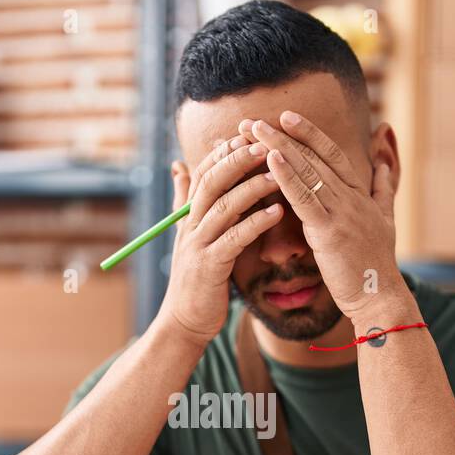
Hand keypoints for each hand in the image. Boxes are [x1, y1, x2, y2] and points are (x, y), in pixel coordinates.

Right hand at [158, 135, 283, 346]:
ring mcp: (198, 245)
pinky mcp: (210, 266)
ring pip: (224, 206)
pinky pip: (234, 239)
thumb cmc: (197, 277)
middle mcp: (190, 225)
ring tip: (277, 173)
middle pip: (212, 182)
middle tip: (265, 143)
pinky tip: (277, 212)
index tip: (247, 134)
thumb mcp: (189, 234)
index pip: (204, 172)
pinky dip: (255, 223)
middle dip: (238, 160)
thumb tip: (177, 165)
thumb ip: (185, 199)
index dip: (223, 152)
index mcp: (189, 215)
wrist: (185, 320)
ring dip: (252, 187)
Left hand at [243, 112, 402, 321]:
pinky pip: (304, 199)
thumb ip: (383, 188)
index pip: (331, 153)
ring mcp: (341, 212)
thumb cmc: (377, 263)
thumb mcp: (386, 218)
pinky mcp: (329, 232)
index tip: (286, 116)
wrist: (380, 296)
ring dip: (277, 147)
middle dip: (281, 136)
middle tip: (253, 121)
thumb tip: (384, 163)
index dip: (308, 133)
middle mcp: (350, 197)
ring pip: (306, 171)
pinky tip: (270, 159)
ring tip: (253, 131)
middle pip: (312, 157)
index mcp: (359, 193)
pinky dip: (286, 177)